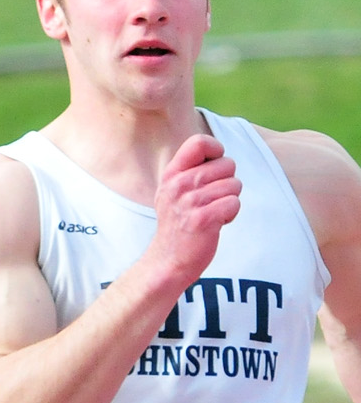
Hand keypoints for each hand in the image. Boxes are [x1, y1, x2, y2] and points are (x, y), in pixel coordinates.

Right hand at [147, 134, 240, 284]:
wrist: (168, 259)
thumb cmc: (178, 222)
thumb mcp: (172, 191)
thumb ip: (189, 170)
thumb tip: (217, 151)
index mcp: (171, 174)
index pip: (199, 142)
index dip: (216, 151)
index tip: (214, 167)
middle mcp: (178, 185)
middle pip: (227, 164)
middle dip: (228, 181)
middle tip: (211, 199)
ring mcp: (190, 202)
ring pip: (234, 185)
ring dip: (229, 200)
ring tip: (211, 212)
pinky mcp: (203, 219)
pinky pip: (234, 204)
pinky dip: (230, 214)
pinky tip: (216, 223)